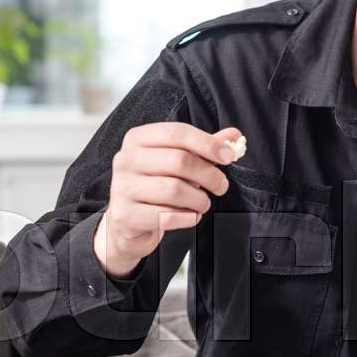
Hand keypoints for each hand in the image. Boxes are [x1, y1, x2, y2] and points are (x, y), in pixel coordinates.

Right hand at [93, 123, 240, 278]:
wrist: (128, 223)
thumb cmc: (156, 186)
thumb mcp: (178, 162)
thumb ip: (203, 148)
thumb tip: (233, 135)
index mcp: (137, 139)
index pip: (177, 132)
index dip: (208, 143)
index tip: (229, 156)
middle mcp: (125, 160)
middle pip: (179, 160)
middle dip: (209, 175)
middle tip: (221, 186)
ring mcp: (122, 188)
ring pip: (175, 190)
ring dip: (199, 199)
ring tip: (203, 203)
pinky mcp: (126, 215)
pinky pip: (166, 216)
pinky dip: (187, 218)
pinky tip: (190, 216)